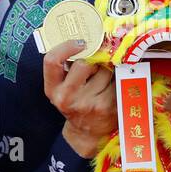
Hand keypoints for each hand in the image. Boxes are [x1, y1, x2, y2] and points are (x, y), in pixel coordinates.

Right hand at [43, 40, 117, 158]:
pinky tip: (113, 87)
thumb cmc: (75, 103)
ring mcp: (88, 103)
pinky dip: (118, 79)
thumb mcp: (62, 88)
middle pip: (84, 63)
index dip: (66, 47)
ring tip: (104, 79)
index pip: (52, 61)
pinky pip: (117, 81)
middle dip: (94, 60)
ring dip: (108, 69)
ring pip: (105, 71)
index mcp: (52, 89)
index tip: (80, 42)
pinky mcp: (107, 106)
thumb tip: (85, 39)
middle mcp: (67, 97)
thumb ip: (67, 66)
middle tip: (97, 64)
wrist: (87, 132)